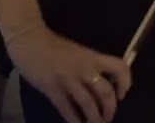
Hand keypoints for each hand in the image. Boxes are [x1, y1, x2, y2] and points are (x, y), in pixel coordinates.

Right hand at [4, 23, 131, 122]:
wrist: (29, 39)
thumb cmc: (53, 44)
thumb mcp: (77, 51)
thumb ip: (88, 65)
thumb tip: (99, 82)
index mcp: (91, 57)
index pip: (119, 67)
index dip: (125, 82)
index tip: (122, 94)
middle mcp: (84, 68)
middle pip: (105, 92)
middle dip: (110, 108)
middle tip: (109, 118)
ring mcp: (68, 80)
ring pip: (88, 104)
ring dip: (95, 118)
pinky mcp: (52, 89)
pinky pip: (67, 108)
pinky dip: (74, 120)